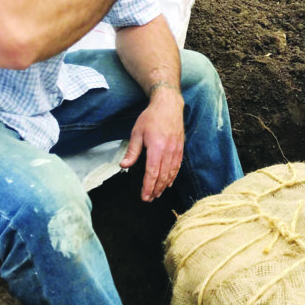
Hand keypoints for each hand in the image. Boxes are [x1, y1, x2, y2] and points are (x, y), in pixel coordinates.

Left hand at [120, 84, 184, 200]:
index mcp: (156, 148)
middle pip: (163, 176)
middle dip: (155, 189)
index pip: (152, 173)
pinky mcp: (180, 148)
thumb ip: (132, 151)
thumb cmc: (151, 117)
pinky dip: (173, 177)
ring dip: (164, 186)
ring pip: (171, 173)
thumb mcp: (137, 132)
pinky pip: (177, 166)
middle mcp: (168, 151)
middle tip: (149, 199)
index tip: (144, 196)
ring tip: (157, 194)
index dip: (148, 187)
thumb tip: (124, 166)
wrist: (169, 106)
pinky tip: (168, 183)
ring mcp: (176, 150)